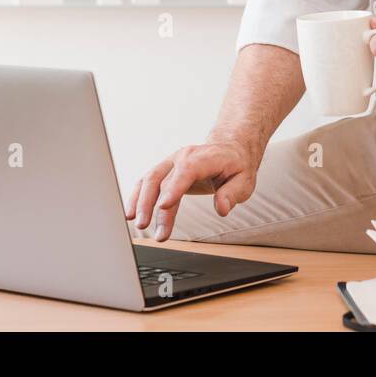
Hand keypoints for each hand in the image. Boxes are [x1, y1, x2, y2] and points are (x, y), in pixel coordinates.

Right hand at [124, 138, 258, 241]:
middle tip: (146, 226)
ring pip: (149, 179)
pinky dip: (137, 198)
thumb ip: (232, 194)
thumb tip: (222, 208)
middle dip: (150, 203)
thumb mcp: (244, 181)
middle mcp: (183, 157)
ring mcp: (171, 162)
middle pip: (161, 178)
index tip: (163, 206)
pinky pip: (147, 182)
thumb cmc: (236, 166)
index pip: (186, 171)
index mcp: (204, 157)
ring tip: (139, 225)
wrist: (229, 150)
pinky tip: (131, 214)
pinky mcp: (165, 170)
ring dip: (141, 203)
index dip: (173, 188)